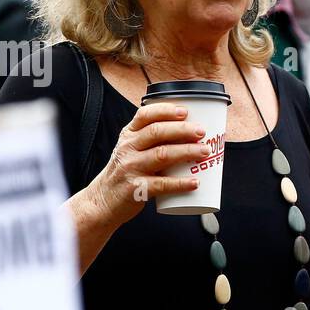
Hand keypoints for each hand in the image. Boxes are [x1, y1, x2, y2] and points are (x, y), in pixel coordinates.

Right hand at [82, 102, 210, 229]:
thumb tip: (192, 132)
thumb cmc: (126, 172)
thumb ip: (153, 140)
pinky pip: (162, 184)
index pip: (145, 115)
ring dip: (186, 152)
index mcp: (129, 135)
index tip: (185, 111)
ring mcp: (131, 168)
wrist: (104, 199)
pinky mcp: (136, 189)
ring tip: (205, 152)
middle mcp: (128, 148)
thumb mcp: (132, 149)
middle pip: (156, 132)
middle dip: (182, 130)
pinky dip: (180, 183)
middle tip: (201, 132)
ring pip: (162, 155)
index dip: (165, 110)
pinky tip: (195, 182)